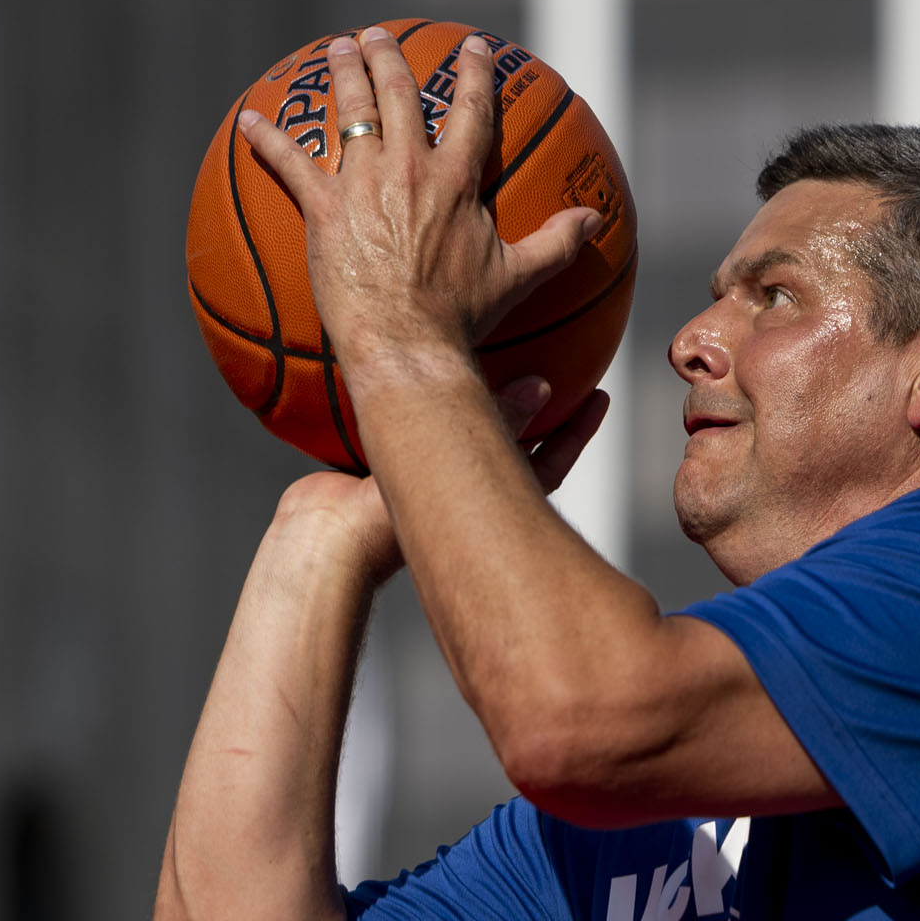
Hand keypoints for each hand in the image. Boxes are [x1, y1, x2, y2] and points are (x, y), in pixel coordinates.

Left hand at [239, 28, 602, 382]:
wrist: (408, 342)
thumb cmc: (462, 317)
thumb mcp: (518, 277)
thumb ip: (557, 244)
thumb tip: (596, 223)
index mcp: (457, 178)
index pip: (473, 111)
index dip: (476, 75)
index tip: (476, 47)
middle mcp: (410, 166)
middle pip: (400, 95)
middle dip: (388, 57)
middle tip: (377, 36)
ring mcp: (364, 183)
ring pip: (351, 111)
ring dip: (343, 75)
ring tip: (336, 49)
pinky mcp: (323, 207)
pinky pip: (288, 162)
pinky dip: (266, 138)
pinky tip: (247, 119)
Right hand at [271, 376, 610, 585]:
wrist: (319, 545)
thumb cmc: (378, 526)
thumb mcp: (439, 469)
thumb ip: (486, 424)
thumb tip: (544, 387)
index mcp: (482, 504)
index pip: (548, 464)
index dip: (577, 432)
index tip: (600, 399)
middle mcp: (459, 497)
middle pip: (516, 452)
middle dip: (542, 418)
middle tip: (568, 382)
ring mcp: (426, 490)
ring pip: (473, 443)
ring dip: (494, 413)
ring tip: (510, 375)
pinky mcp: (389, 476)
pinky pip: (428, 435)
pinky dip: (443, 412)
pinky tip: (433, 386)